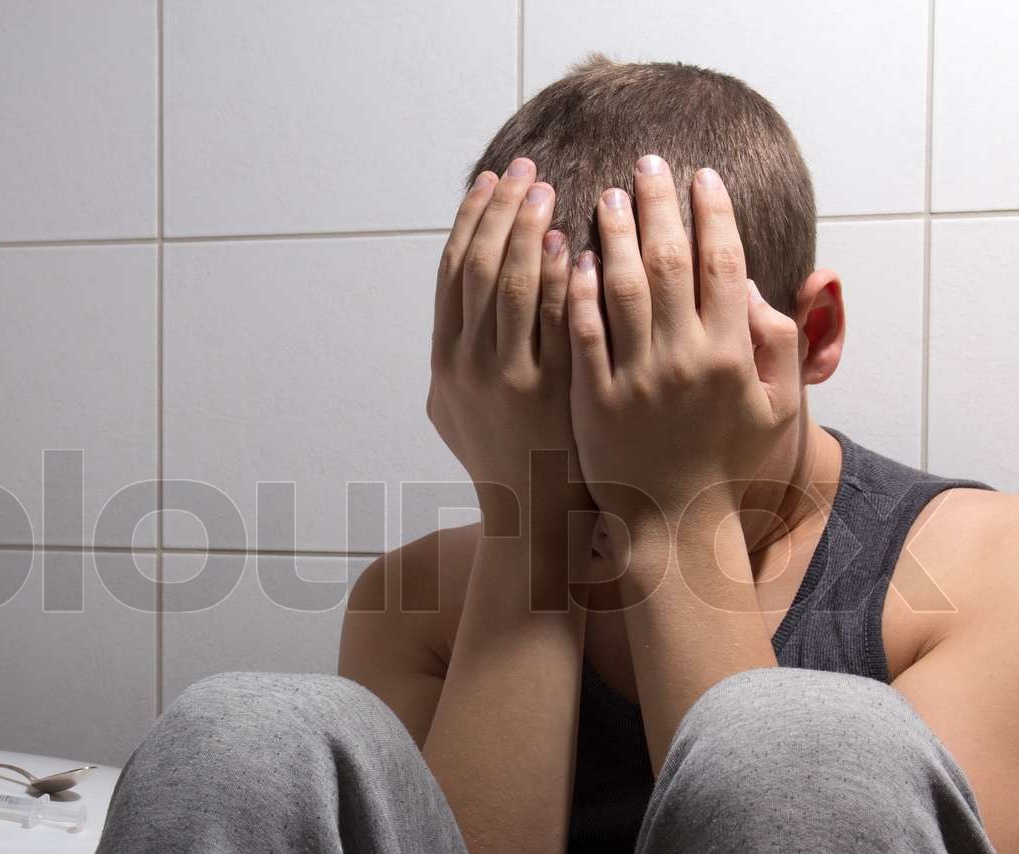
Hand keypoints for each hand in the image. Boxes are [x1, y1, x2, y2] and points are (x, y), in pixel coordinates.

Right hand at [427, 157, 594, 542]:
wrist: (533, 519)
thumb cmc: (503, 459)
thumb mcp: (457, 411)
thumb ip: (458, 356)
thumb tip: (463, 296)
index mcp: (444, 363)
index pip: (452, 271)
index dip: (471, 219)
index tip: (491, 179)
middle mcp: (467, 367)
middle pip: (480, 267)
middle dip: (501, 211)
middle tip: (525, 170)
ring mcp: (508, 379)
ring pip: (512, 286)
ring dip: (528, 231)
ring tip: (549, 191)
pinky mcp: (550, 392)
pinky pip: (554, 321)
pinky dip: (559, 278)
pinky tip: (574, 244)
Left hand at [565, 156, 800, 551]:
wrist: (676, 527)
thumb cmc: (731, 467)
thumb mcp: (779, 411)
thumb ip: (781, 345)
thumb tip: (768, 284)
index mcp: (733, 355)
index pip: (724, 263)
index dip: (713, 213)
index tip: (702, 176)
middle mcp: (685, 360)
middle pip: (669, 261)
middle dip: (659, 204)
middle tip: (647, 162)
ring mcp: (636, 380)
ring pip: (621, 288)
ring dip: (615, 234)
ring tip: (609, 195)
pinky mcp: (594, 401)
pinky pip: (583, 333)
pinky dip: (578, 290)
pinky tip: (574, 255)